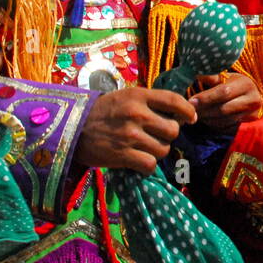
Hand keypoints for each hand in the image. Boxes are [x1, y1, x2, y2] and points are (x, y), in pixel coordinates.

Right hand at [75, 87, 195, 174]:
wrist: (71, 128)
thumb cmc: (103, 112)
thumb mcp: (126, 97)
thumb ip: (150, 103)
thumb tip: (181, 114)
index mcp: (138, 96)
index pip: (173, 100)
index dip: (187, 111)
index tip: (191, 118)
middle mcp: (137, 114)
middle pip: (173, 130)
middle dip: (168, 136)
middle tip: (156, 136)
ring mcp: (130, 135)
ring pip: (163, 149)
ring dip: (157, 151)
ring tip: (144, 148)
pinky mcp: (123, 155)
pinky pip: (150, 164)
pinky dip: (147, 166)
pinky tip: (138, 161)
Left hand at [189, 72, 261, 129]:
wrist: (252, 96)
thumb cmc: (234, 85)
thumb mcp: (225, 77)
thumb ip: (211, 76)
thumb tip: (194, 73)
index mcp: (246, 84)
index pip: (224, 92)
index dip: (205, 97)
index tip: (191, 101)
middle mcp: (253, 100)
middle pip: (223, 109)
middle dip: (203, 110)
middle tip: (189, 110)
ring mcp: (251, 115)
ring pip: (223, 121)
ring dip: (206, 119)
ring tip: (196, 114)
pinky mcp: (247, 126)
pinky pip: (226, 128)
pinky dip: (213, 125)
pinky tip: (206, 119)